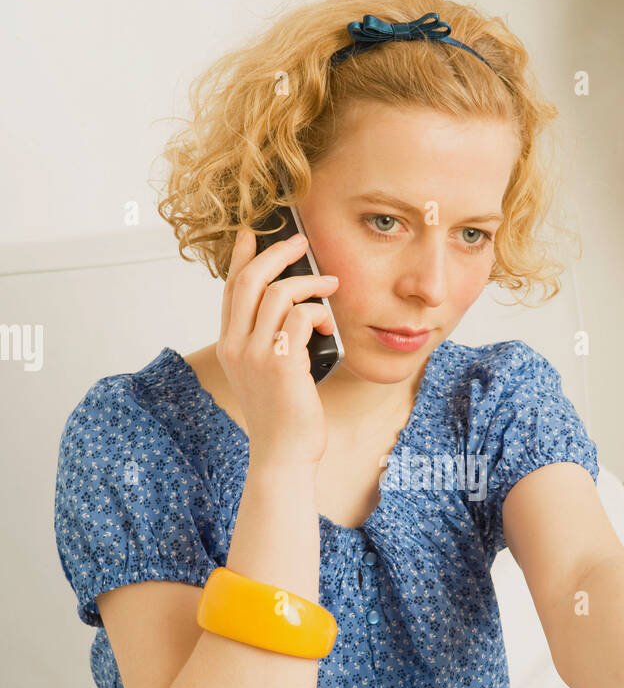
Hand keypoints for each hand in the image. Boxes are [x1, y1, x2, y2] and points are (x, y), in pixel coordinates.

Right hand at [217, 225, 339, 467]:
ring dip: (309, 284)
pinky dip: (317, 312)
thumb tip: (295, 309)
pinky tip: (326, 323)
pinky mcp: (280, 363)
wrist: (283, 454)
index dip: (242, 257)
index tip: (252, 233)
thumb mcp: (266, 374)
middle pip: (249, 280)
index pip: (231, 289)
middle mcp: (236, 346)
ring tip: (330, 287)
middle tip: (301, 244)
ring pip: (277, 293)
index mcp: (229, 346)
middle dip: (277, 253)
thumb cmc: (282, 416)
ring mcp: (255, 354)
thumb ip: (269, 342)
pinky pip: (299, 316)